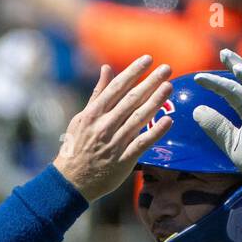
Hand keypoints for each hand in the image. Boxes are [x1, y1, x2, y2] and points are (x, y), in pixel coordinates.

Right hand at [53, 56, 173, 200]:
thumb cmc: (76, 147)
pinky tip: (168, 121)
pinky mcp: (123, 161)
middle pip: (131, 100)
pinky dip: (155, 132)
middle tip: (167, 69)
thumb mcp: (82, 118)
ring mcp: (114, 143)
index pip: (117, 87)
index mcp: (94, 113)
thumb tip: (107, 68)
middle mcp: (105, 126)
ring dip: (155, 102)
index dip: (134, 72)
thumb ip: (97, 94)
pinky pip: (142, 144)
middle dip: (150, 82)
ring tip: (169, 87)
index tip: (148, 59)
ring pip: (138, 118)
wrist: (71, 181)